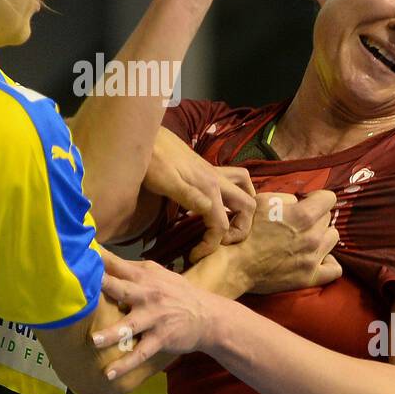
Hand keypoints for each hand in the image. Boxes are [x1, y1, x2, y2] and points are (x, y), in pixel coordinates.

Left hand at [92, 249, 217, 377]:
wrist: (208, 316)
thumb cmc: (178, 293)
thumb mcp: (159, 274)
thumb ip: (133, 268)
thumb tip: (104, 259)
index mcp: (144, 276)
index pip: (118, 265)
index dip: (99, 259)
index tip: (78, 255)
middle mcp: (148, 295)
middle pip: (121, 289)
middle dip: (103, 287)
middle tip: (81, 288)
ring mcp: (154, 318)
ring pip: (130, 326)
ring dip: (112, 333)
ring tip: (94, 340)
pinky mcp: (160, 338)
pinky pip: (140, 353)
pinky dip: (125, 364)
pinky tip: (109, 374)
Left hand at [142, 128, 255, 262]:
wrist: (147, 137)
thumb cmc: (153, 160)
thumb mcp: (165, 181)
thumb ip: (188, 195)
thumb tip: (208, 210)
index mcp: (208, 188)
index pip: (221, 226)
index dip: (211, 245)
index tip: (194, 256)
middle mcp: (217, 181)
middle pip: (247, 207)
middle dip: (239, 229)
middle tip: (219, 241)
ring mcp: (215, 174)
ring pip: (245, 189)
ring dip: (243, 209)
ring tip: (227, 224)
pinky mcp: (208, 171)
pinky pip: (235, 180)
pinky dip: (236, 194)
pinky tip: (221, 203)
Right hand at [236, 190, 342, 294]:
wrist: (235, 264)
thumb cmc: (245, 231)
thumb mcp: (261, 201)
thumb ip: (287, 197)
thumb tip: (300, 202)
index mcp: (303, 215)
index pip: (329, 198)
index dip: (316, 197)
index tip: (305, 202)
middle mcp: (313, 237)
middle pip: (327, 218)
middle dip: (315, 217)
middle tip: (297, 222)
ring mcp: (313, 258)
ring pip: (332, 238)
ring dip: (321, 235)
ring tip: (305, 239)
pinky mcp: (310, 277)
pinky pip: (334, 268)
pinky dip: (328, 261)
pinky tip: (318, 257)